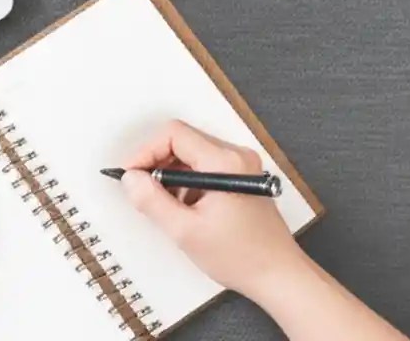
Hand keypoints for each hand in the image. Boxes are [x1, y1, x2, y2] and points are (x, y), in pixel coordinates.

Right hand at [120, 120, 303, 296]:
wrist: (278, 275)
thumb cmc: (241, 257)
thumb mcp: (186, 231)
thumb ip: (152, 201)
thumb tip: (131, 179)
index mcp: (225, 162)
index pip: (174, 134)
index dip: (146, 151)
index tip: (132, 175)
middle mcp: (236, 156)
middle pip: (183, 142)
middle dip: (158, 165)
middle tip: (145, 194)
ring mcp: (241, 166)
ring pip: (192, 156)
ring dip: (173, 177)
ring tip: (171, 210)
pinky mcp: (241, 178)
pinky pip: (205, 168)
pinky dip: (188, 185)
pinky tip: (188, 211)